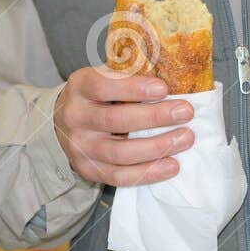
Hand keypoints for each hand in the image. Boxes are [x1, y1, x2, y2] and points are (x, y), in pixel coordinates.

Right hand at [54, 67, 194, 186]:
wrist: (63, 121)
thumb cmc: (98, 94)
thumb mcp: (106, 75)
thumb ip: (130, 74)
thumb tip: (172, 75)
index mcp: (80, 86)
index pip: (104, 86)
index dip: (134, 88)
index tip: (164, 88)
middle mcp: (75, 117)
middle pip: (116, 120)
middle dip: (155, 117)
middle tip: (185, 112)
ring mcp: (79, 147)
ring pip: (120, 153)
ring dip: (157, 147)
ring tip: (185, 138)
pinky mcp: (87, 169)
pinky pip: (119, 176)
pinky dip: (148, 173)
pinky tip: (172, 165)